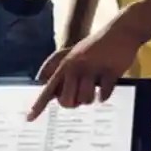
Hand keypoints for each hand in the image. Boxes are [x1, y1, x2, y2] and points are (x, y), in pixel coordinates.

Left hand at [27, 21, 144, 119]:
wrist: (121, 32)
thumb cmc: (97, 48)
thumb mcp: (76, 56)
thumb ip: (65, 74)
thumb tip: (57, 96)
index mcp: (66, 64)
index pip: (48, 88)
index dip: (39, 105)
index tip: (29, 118)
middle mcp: (76, 67)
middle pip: (67, 101)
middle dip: (74, 102)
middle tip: (81, 93)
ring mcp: (92, 69)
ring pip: (85, 100)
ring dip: (91, 97)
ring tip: (95, 84)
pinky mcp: (109, 72)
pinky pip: (103, 95)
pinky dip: (105, 94)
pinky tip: (107, 82)